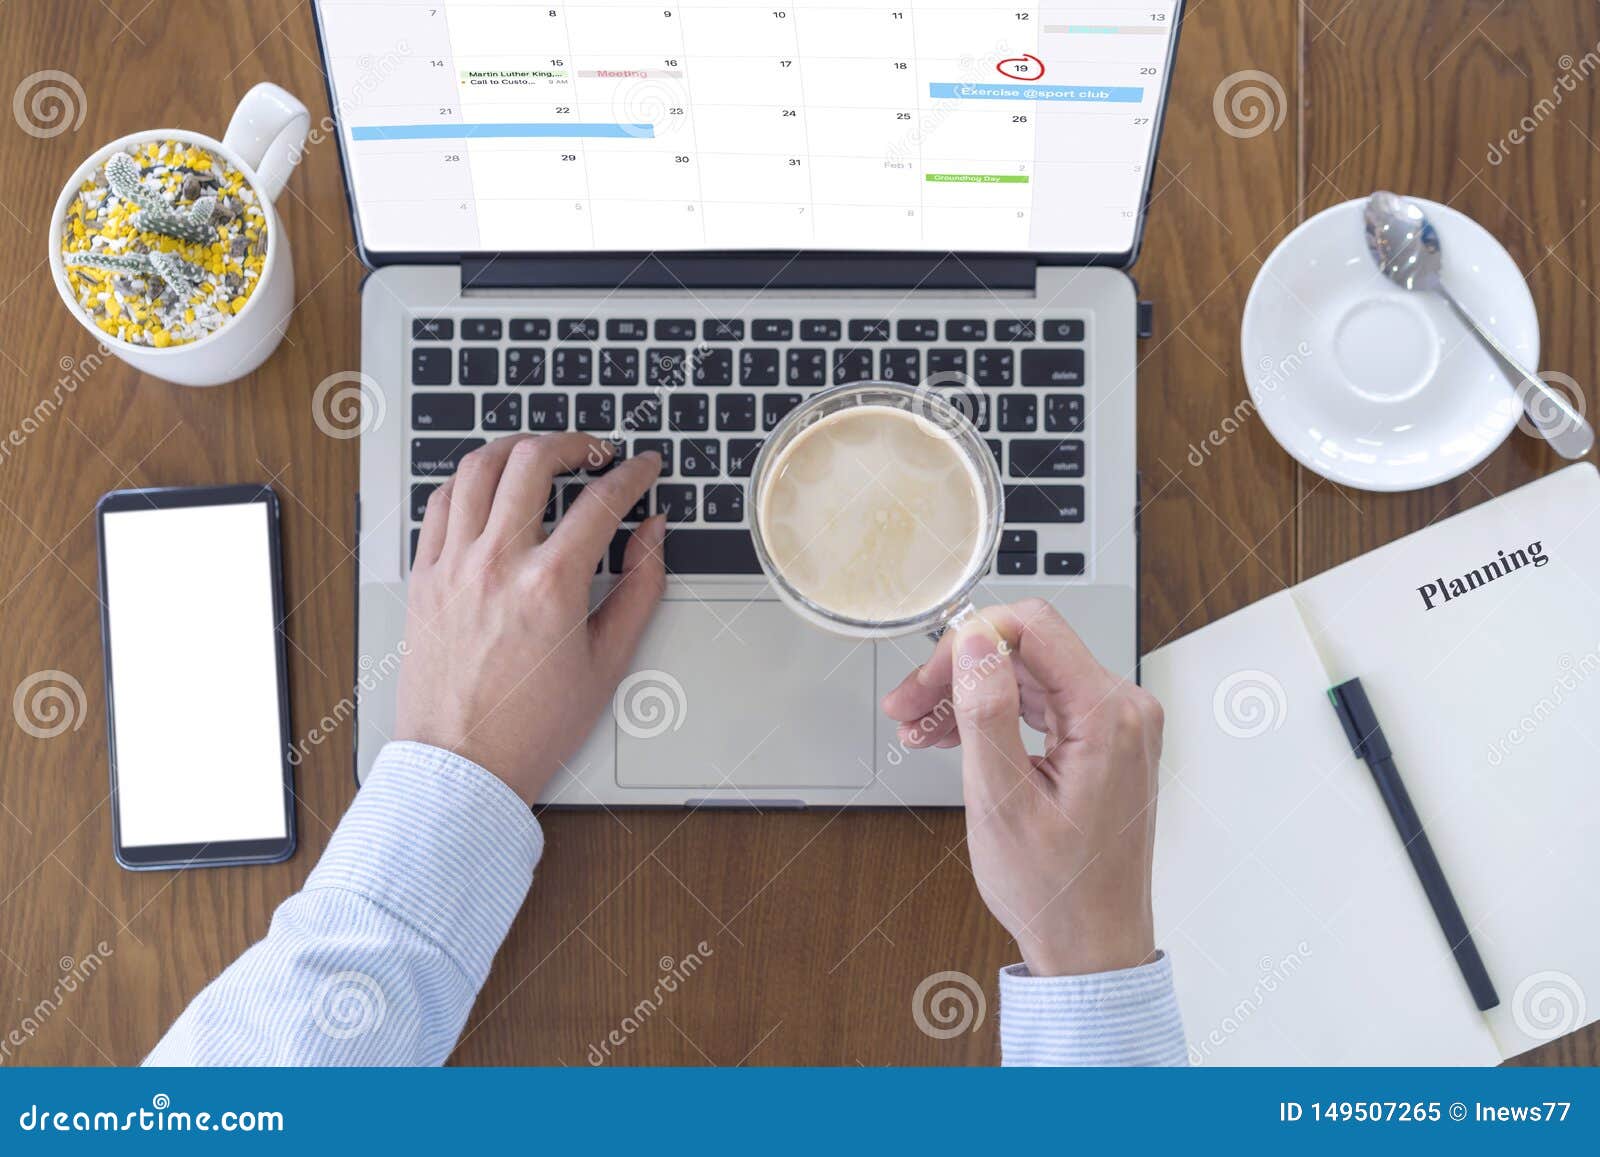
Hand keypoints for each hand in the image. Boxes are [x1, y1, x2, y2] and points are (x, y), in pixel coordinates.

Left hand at [395, 434, 665, 805]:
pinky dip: (468, 481)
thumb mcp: (608, 661)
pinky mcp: (423, 576)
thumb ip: (640, 587)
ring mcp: (453, 565)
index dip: (634, 473)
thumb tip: (653, 534)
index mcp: (550, 585)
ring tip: (540, 455)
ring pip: (477, 467)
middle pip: (533, 460)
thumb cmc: (533, 726)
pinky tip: (489, 487)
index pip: (602, 500)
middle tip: (595, 451)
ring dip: (515, 448)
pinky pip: (440, 502)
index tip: (644, 467)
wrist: (462, 765)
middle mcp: (496, 563)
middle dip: (574, 442)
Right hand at [881, 599, 1162, 975]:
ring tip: (919, 729)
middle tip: (906, 707)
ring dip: (970, 694)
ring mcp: (1117, 726)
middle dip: (960, 672)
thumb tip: (974, 641)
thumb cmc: (1055, 891)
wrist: (1093, 948)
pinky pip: (1042, 706)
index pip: (1033, 627)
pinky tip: (952, 738)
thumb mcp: (1002, 801)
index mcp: (1108, 715)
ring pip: (1029, 676)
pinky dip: (995, 715)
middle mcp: (1124, 710)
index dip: (968, 641)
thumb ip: (987, 712)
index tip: (926, 681)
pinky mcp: (1105, 743)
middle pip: (1028, 649)